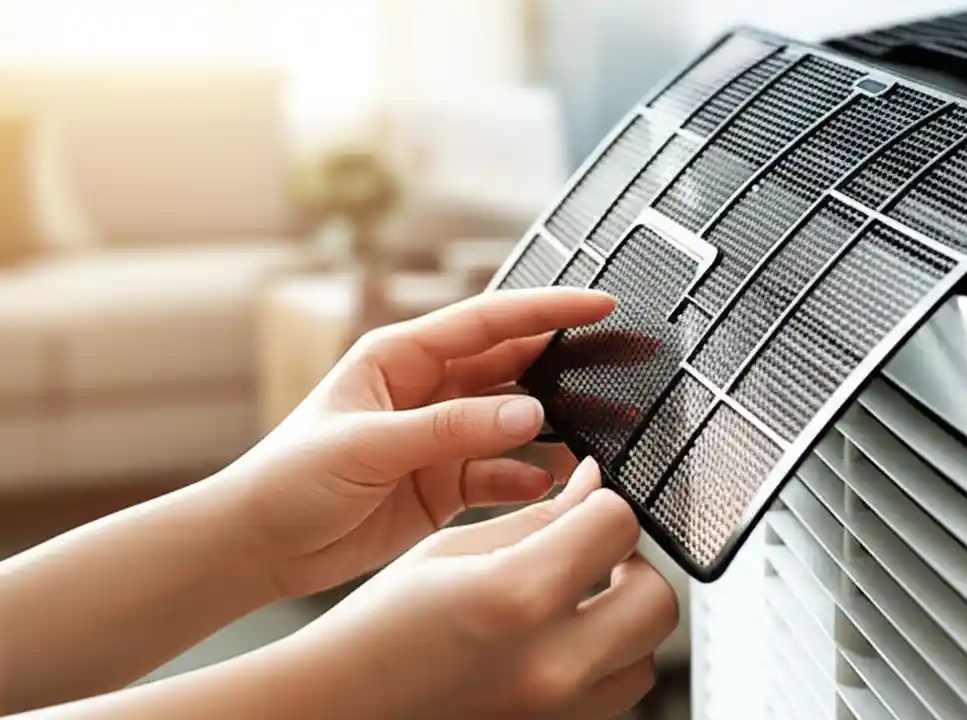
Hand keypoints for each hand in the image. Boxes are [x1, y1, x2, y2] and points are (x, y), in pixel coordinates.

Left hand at [217, 288, 615, 597]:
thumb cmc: (288, 479)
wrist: (258, 547)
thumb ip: (450, 429)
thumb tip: (529, 416)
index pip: (489, 321)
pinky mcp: (445, 485)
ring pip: (514, 422)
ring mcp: (441, 438)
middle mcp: (428, 391)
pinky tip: (548, 484)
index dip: (547, 308)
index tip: (599, 303)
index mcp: (402, 357)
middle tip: (616, 364)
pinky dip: (527, 478)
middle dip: (563, 363)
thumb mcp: (367, 444)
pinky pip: (502, 473)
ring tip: (597, 432)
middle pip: (512, 366)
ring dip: (552, 427)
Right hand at [264, 459, 678, 719]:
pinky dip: (607, 660)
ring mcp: (558, 709)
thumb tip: (597, 485)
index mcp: (516, 596)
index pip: (618, 526)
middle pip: (658, 600)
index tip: (589, 503)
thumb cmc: (380, 629)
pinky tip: (565, 637)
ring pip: (648, 655)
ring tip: (581, 598)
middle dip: (633, 564)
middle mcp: (549, 662)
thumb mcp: (453, 549)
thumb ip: (540, 517)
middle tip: (596, 551)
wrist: (345, 705)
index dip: (606, 504)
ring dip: (627, 617)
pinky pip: (618, 691)